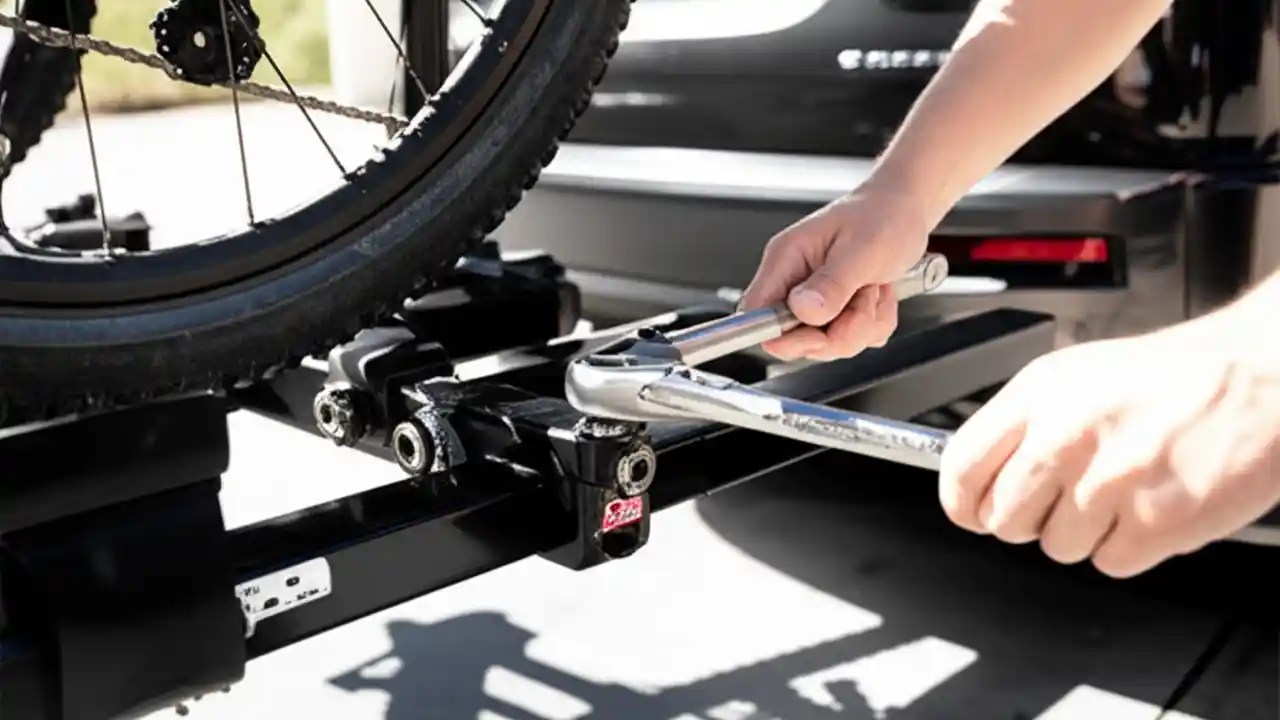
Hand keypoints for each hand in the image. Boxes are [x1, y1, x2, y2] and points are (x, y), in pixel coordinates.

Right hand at [739, 186, 932, 360]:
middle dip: (838, 332)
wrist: (907, 210)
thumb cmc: (883, 216)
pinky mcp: (837, 312)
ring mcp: (816, 301)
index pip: (757, 312)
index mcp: (787, 260)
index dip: (779, 334)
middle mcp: (796, 283)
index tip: (817, 334)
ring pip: (828, 343)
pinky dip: (874, 324)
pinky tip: (879, 295)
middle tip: (863, 300)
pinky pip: (851, 339)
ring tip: (873, 289)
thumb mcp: (862, 249)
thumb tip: (802, 310)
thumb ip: (831, 283)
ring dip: (862, 325)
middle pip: (795, 338)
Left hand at [939, 313, 1279, 577]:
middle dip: (1031, 517)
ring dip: (1086, 530)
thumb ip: (1023, 424)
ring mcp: (1111, 482)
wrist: (1263, 375)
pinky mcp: (1157, 522)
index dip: (961, 502)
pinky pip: (1110, 563)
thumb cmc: (1175, 375)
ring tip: (1124, 487)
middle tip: (1069, 493)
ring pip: (1056, 546)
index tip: (970, 511)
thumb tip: (976, 474)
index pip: (960, 468)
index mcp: (1038, 395)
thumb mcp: (1076, 376)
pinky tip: (1151, 504)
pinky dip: (1130, 546)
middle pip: (1004, 519)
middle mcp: (1066, 436)